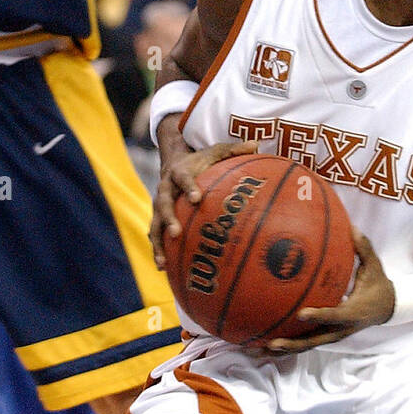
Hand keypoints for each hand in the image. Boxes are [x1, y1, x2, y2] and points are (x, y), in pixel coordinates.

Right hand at [150, 138, 255, 269]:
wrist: (174, 163)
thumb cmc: (201, 160)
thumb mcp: (216, 151)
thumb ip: (234, 150)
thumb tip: (257, 145)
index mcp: (179, 173)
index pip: (183, 179)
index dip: (189, 187)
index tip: (197, 198)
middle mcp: (165, 189)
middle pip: (163, 204)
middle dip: (168, 218)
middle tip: (176, 232)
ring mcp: (158, 205)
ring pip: (154, 224)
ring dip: (158, 242)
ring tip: (163, 262)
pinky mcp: (157, 218)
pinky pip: (155, 235)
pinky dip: (158, 249)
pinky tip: (164, 268)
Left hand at [265, 228, 394, 353]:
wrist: (387, 307)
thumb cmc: (377, 284)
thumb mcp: (375, 266)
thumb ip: (363, 248)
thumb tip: (351, 226)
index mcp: (353, 312)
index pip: (334, 316)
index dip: (319, 316)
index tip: (301, 313)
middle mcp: (341, 328)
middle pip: (315, 340)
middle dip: (294, 343)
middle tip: (273, 343)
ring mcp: (333, 335)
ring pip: (307, 346)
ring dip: (285, 349)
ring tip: (259, 350)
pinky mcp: (327, 335)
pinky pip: (305, 342)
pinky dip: (286, 346)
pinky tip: (264, 344)